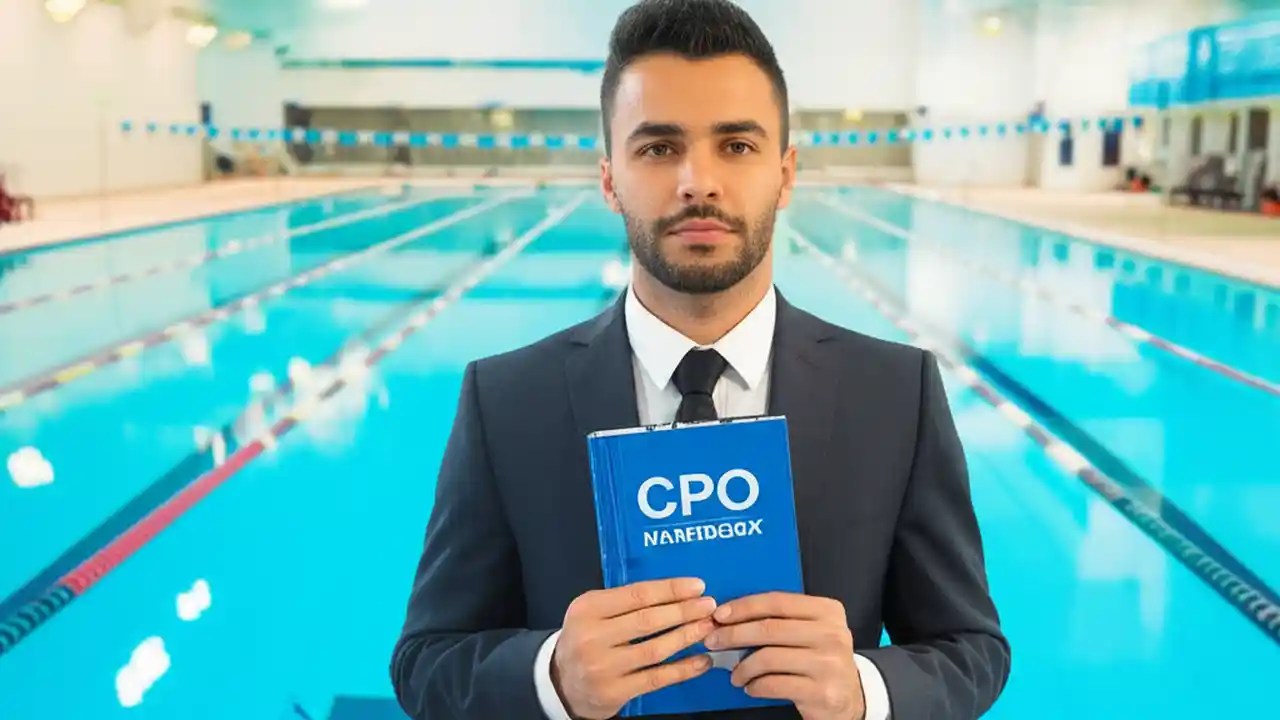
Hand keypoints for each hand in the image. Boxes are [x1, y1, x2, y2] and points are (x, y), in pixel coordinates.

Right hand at [551, 577, 717, 719]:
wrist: (562, 681)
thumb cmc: (586, 639)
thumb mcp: (593, 612)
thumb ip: (625, 602)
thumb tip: (676, 593)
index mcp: (588, 608)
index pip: (637, 594)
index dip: (671, 590)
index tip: (697, 586)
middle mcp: (592, 637)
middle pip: (648, 621)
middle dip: (684, 612)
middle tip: (708, 606)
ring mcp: (603, 667)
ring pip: (655, 650)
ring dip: (686, 637)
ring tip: (707, 628)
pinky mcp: (614, 692)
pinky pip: (657, 678)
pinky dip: (683, 669)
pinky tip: (701, 661)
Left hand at [707, 592, 864, 719]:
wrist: (851, 697)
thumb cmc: (821, 658)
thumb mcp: (811, 630)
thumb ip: (781, 620)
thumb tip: (730, 617)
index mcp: (828, 611)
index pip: (777, 601)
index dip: (744, 607)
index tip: (720, 615)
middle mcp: (832, 634)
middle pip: (769, 628)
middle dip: (733, 634)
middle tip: (713, 641)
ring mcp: (829, 664)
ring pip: (768, 658)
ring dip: (742, 666)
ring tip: (735, 673)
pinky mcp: (822, 692)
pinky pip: (775, 684)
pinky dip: (755, 685)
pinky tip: (751, 686)